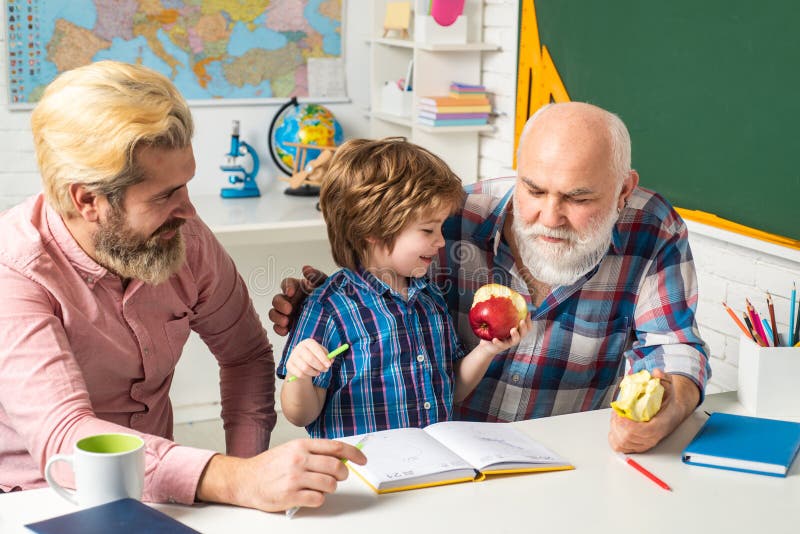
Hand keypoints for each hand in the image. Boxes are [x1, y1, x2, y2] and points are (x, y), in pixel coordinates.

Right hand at [196, 439, 366, 511]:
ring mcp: (295, 477)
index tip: (362, 460)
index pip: (336, 447)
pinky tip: (310, 496)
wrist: (246, 479)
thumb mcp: (291, 449)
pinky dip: (318, 499)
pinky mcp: (290, 495)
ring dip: (330, 488)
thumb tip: (340, 458)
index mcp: (301, 445)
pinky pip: (318, 499)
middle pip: (336, 467)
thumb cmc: (270, 465)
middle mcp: (299, 459)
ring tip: (320, 487)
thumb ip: (314, 452)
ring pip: (330, 484)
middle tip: (339, 478)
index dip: (354, 454)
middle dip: (342, 475)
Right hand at [268, 266, 327, 335]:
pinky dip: (279, 329)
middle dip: (280, 304)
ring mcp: (287, 313)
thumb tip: (306, 269)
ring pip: (274, 313)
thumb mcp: (325, 284)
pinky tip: (285, 331)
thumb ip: (316, 275)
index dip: (286, 287)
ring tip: (286, 322)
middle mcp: (289, 300)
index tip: (290, 292)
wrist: (335, 315)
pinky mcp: (289, 325)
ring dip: (277, 317)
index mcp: (296, 287)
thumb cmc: (327, 296)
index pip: (286, 284)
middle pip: (276, 299)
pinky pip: (278, 327)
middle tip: (289, 310)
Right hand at [286, 339, 334, 380]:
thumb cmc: (314, 356)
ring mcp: (293, 356)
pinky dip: (306, 376)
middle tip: (325, 370)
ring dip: (314, 372)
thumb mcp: (322, 354)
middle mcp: (299, 347)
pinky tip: (309, 374)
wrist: (300, 361)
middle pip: (310, 359)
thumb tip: (331, 360)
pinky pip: (299, 374)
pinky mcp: (289, 365)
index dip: (323, 357)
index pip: (316, 349)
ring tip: (318, 372)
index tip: (329, 365)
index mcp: (308, 342)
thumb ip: (328, 356)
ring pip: (305, 368)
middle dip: (319, 366)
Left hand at [477, 316, 532, 356]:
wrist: (486, 344)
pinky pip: (501, 345)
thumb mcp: (499, 322)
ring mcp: (508, 342)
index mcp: (517, 330)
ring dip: (516, 335)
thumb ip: (502, 313)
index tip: (528, 313)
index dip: (529, 321)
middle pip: (524, 333)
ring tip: (513, 330)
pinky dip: (498, 342)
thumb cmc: (494, 331)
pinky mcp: (500, 347)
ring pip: (515, 340)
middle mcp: (514, 337)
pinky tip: (495, 339)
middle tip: (522, 321)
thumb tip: (500, 297)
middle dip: (524, 327)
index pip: (527, 326)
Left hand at [608, 369, 699, 452]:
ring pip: (623, 444)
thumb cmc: (668, 400)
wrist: (673, 411)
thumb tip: (657, 373)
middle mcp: (654, 436)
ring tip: (615, 418)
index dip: (629, 426)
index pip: (645, 431)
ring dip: (615, 430)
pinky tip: (615, 427)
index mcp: (662, 423)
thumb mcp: (668, 385)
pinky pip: (622, 447)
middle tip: (616, 414)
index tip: (621, 415)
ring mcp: (646, 442)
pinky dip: (614, 438)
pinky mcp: (638, 445)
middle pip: (629, 438)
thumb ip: (663, 378)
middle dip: (618, 425)